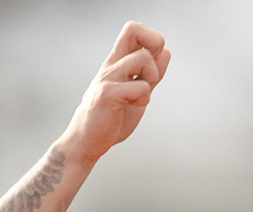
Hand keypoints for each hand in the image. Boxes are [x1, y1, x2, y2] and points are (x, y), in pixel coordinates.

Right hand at [59, 22, 170, 166]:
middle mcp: (111, 65)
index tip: (152, 64)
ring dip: (152, 77)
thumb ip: (149, 75)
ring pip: (143, 58)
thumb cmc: (110, 118)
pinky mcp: (108, 95)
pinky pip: (141, 88)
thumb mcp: (135, 93)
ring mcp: (108, 78)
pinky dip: (143, 99)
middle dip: (154, 43)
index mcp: (116, 62)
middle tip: (150, 69)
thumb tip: (166, 52)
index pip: (133, 29)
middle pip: (133, 29)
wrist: (86, 142)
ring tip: (141, 95)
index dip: (152, 40)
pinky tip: (132, 106)